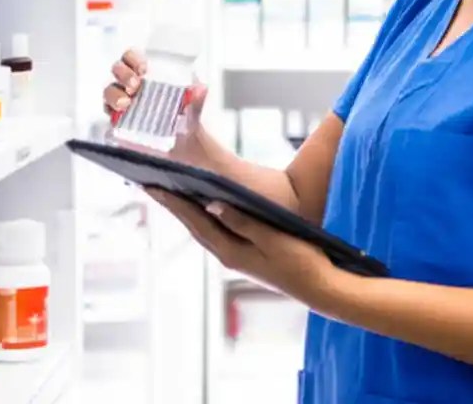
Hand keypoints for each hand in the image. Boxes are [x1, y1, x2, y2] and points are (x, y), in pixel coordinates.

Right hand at [103, 49, 212, 168]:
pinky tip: (118, 119)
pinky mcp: (122, 129)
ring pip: (109, 93)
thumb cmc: (192, 124)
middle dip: (123, 74)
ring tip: (125, 104)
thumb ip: (199, 97)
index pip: (133, 59)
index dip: (133, 58)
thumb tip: (200, 89)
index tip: (143, 68)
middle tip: (134, 85)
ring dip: (114, 95)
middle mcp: (136, 90)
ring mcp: (127, 108)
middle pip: (117, 71)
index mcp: (151, 77)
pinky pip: (109, 120)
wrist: (191, 153)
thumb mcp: (199, 107)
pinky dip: (110, 118)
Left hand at [147, 189, 344, 308]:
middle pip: (193, 226)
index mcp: (230, 251)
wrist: (320, 288)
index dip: (173, 202)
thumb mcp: (273, 239)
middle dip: (173, 205)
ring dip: (186, 211)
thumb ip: (243, 222)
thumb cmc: (301, 262)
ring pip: (204, 230)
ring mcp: (236, 258)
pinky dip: (204, 219)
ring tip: (170, 192)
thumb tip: (212, 205)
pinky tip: (203, 208)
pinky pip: (217, 233)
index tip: (152, 185)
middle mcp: (228, 256)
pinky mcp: (246, 256)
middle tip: (151, 183)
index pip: (195, 222)